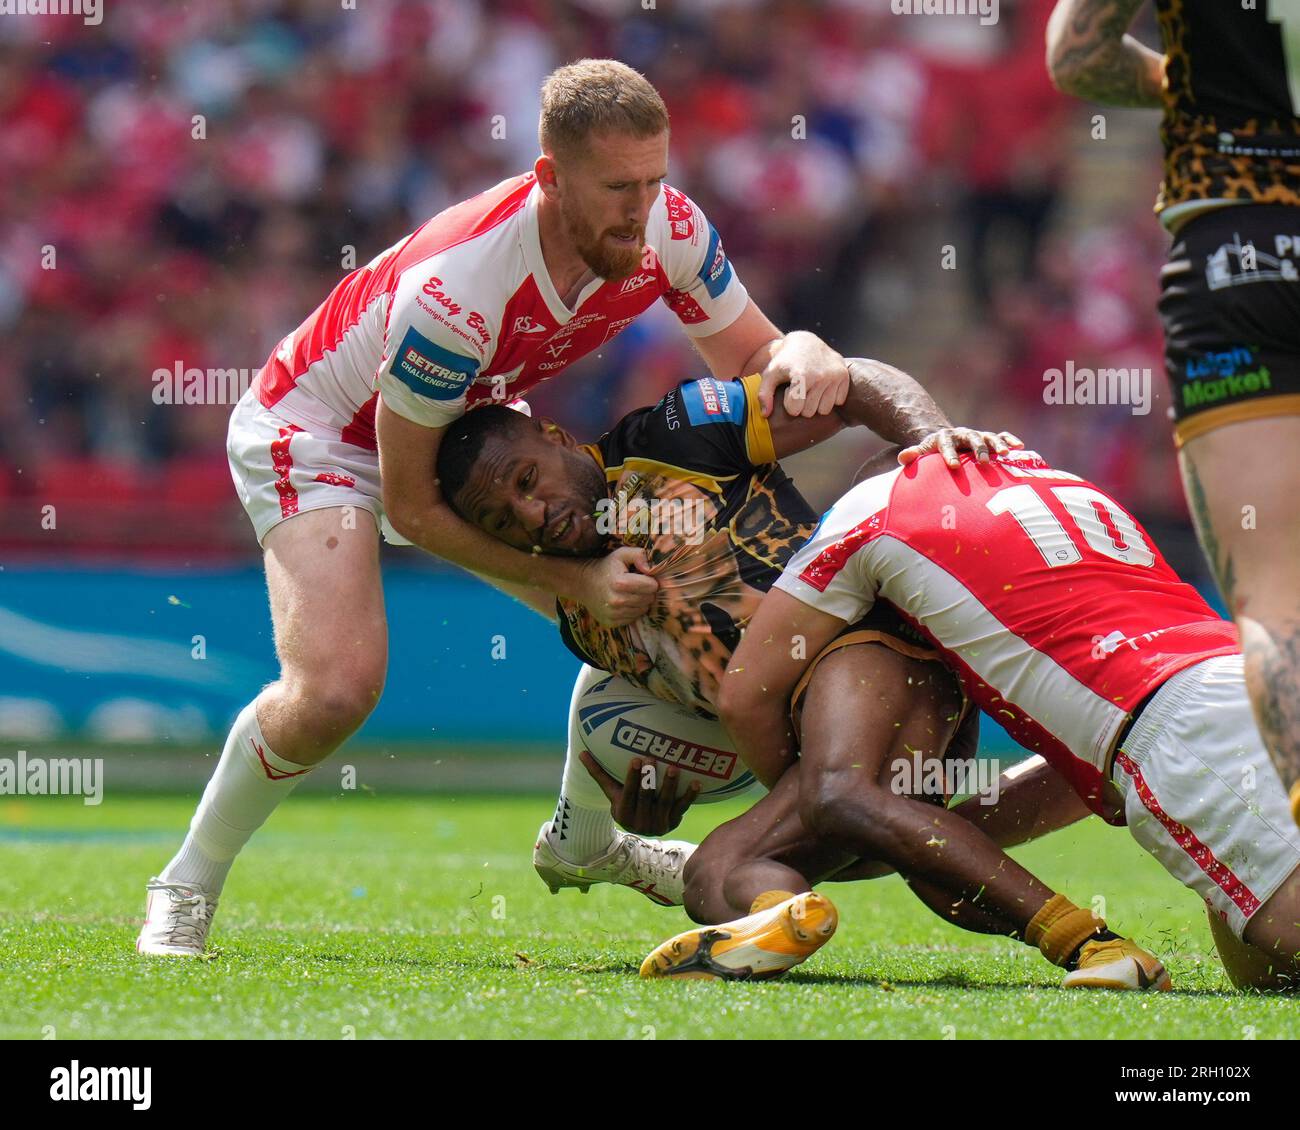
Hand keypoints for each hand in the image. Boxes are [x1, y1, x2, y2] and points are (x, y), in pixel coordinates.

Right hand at [578, 546, 657, 626]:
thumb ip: (639, 555)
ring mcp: (613, 614)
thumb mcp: (621, 554)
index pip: (652, 586)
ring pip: (642, 610)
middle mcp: (616, 600)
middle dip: (646, 592)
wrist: (584, 583)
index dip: (650, 580)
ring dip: (640, 602)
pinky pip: (633, 618)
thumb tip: (650, 569)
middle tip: (636, 586)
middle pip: (648, 599)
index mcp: (620, 582)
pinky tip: (624, 603)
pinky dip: (632, 611)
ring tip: (630, 594)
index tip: (642, 577)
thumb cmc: (607, 567)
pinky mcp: (611, 622)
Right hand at [580, 751, 700, 834]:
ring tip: (674, 768)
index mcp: (623, 813)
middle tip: (652, 758)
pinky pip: (682, 808)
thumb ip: (599, 773)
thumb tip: (581, 753)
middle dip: (649, 779)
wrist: (640, 827)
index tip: (636, 759)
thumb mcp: (611, 792)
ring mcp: (658, 824)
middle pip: (645, 798)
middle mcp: (640, 822)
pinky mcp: (674, 822)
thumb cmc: (624, 802)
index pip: (628, 793)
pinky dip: (689, 796)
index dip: (632, 777)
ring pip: (664, 803)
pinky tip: (696, 783)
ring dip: (669, 786)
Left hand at [756, 331, 848, 418]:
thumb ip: (763, 394)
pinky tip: (822, 386)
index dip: (789, 402)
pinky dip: (829, 397)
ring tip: (810, 389)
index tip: (788, 390)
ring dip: (816, 404)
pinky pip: (837, 402)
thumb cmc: (785, 361)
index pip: (794, 410)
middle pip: (809, 412)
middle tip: (799, 389)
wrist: (806, 342)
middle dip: (802, 404)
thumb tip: (765, 414)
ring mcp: (834, 376)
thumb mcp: (770, 373)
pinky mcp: (844, 376)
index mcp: (802, 376)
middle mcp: (821, 376)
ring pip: (824, 410)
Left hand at [898, 428, 1022, 469]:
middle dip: (978, 450)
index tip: (954, 466)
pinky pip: (1001, 436)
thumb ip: (914, 454)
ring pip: (988, 437)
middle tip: (983, 463)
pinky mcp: (988, 438)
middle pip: (971, 438)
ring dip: (997, 445)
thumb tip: (902, 457)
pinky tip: (1019, 447)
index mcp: (945, 438)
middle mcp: (962, 434)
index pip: (947, 445)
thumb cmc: (933, 452)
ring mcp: (977, 435)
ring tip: (1006, 454)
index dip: (950, 454)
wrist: (946, 440)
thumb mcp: (923, 451)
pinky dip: (1009, 440)